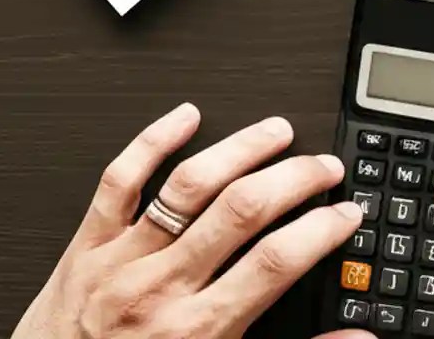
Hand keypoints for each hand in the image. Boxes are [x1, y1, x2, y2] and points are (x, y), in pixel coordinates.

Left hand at [11, 103, 373, 338]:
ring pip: (188, 185)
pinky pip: (119, 180)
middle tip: (324, 165)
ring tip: (275, 132)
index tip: (346, 214)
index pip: (274, 262)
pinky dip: (152, 140)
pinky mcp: (87, 243)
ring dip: (239, 149)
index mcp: (201, 331)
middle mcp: (162, 288)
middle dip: (293, 178)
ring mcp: (122, 259)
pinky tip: (185, 116)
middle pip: (240, 211)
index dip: (319, 230)